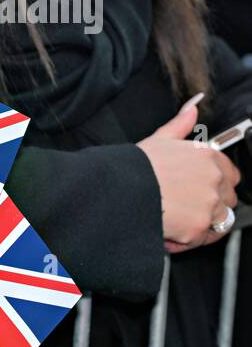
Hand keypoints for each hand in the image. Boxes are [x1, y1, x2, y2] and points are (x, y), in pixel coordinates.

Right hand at [136, 95, 240, 252]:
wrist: (117, 189)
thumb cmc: (134, 166)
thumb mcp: (159, 139)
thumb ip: (180, 124)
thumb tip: (194, 106)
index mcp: (208, 156)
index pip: (230, 176)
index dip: (214, 186)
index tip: (197, 192)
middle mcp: (214, 179)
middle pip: (226, 201)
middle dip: (206, 207)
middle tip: (178, 208)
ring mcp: (209, 204)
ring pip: (216, 222)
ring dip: (198, 225)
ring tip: (172, 222)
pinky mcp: (197, 227)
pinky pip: (199, 240)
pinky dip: (184, 240)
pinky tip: (166, 232)